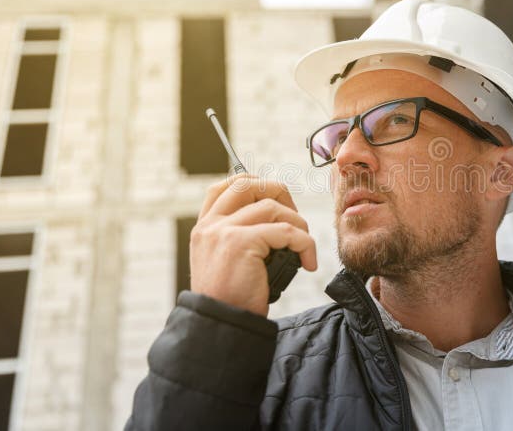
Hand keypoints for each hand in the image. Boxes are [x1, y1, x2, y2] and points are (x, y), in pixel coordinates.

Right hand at [189, 173, 316, 315]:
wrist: (222, 328)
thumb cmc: (233, 301)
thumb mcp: (227, 262)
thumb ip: (240, 238)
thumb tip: (278, 219)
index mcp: (205, 228)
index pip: (227, 185)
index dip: (256, 184)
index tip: (278, 201)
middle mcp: (210, 225)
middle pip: (248, 184)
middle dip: (280, 195)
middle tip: (296, 221)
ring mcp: (223, 231)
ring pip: (272, 207)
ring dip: (298, 224)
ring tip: (303, 248)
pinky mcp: (240, 243)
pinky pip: (286, 231)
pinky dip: (305, 244)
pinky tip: (308, 262)